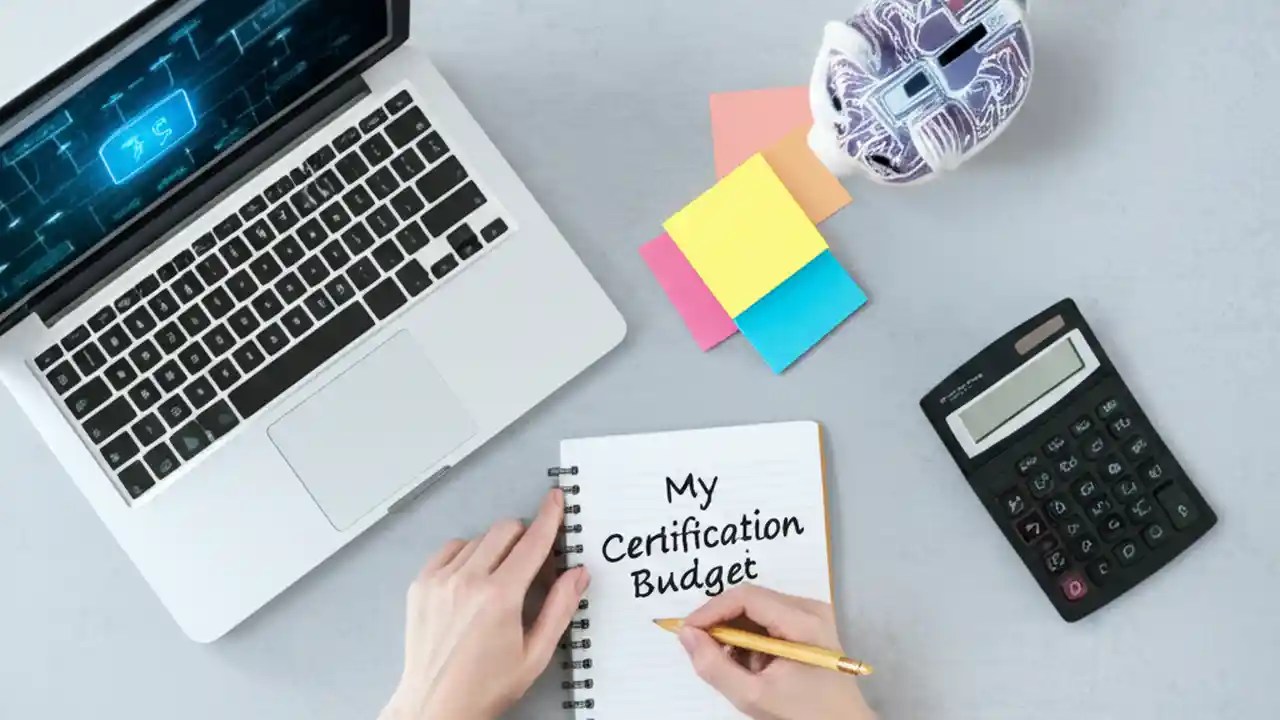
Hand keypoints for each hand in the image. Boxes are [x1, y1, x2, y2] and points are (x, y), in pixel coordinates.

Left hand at [380, 489, 589, 719]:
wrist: (435, 705)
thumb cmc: (484, 687)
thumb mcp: (535, 654)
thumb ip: (560, 608)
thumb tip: (578, 574)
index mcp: (500, 597)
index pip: (532, 543)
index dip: (548, 518)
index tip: (555, 500)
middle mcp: (467, 581)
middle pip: (505, 531)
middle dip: (523, 537)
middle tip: (530, 561)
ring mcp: (440, 580)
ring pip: (478, 539)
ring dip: (495, 549)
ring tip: (497, 583)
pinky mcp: (421, 585)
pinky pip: (450, 550)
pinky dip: (466, 556)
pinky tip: (472, 581)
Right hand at [678, 585, 875, 719]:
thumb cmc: (804, 715)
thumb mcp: (753, 696)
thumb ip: (714, 666)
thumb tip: (686, 635)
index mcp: (803, 621)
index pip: (746, 597)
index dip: (711, 610)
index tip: (686, 632)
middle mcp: (810, 608)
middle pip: (751, 600)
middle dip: (721, 623)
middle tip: (702, 650)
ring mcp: (812, 615)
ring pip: (757, 610)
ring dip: (735, 633)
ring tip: (731, 665)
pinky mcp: (809, 625)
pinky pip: (768, 621)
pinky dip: (750, 639)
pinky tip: (750, 665)